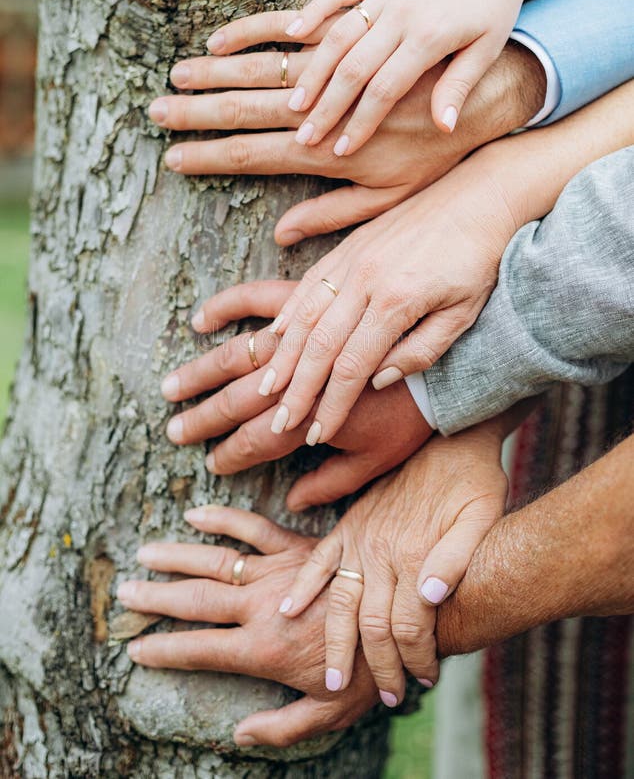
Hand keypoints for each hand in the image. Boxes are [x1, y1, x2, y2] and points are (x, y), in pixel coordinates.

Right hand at [117, 506, 379, 746]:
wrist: (405, 617)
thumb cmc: (369, 671)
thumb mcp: (328, 715)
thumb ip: (280, 728)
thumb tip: (239, 733)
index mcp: (262, 650)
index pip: (197, 650)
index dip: (161, 651)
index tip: (134, 650)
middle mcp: (261, 608)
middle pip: (195, 600)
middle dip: (155, 598)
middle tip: (125, 592)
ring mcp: (278, 573)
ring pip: (216, 562)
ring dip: (176, 557)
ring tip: (144, 554)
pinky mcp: (298, 547)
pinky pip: (255, 527)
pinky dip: (224, 519)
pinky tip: (196, 513)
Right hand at [150, 35, 544, 242]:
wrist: (486, 96)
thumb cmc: (439, 158)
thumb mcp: (390, 203)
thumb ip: (331, 217)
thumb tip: (280, 236)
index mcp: (330, 150)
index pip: (254, 154)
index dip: (210, 157)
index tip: (174, 158)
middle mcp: (324, 105)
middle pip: (246, 109)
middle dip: (198, 113)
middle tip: (156, 113)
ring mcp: (334, 66)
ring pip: (261, 68)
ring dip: (215, 74)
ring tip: (175, 77)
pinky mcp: (349, 34)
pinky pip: (294, 28)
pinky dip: (254, 33)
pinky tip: (221, 39)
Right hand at [162, 281, 430, 510]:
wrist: (465, 339)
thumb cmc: (431, 401)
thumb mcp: (389, 454)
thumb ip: (338, 478)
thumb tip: (294, 499)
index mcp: (330, 406)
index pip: (267, 434)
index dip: (236, 452)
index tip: (213, 464)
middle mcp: (313, 366)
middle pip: (246, 394)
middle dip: (207, 417)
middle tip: (176, 432)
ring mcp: (313, 326)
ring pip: (245, 351)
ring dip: (205, 372)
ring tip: (171, 388)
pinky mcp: (319, 290)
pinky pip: (266, 297)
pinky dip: (231, 307)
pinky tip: (202, 320)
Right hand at [191, 145, 520, 445]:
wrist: (480, 195)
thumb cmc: (480, 259)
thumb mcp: (464, 314)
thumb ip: (421, 351)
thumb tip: (378, 380)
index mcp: (397, 302)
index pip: (352, 367)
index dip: (332, 405)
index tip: (318, 433)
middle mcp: (366, 279)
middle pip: (318, 345)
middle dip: (296, 390)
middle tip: (278, 422)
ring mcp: (352, 259)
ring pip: (304, 315)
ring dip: (282, 355)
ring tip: (266, 387)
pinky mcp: (348, 245)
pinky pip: (306, 283)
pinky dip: (286, 312)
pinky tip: (271, 334)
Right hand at [203, 0, 548, 152]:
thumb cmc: (497, 2)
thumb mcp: (488, 48)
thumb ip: (459, 87)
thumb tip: (443, 129)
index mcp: (429, 38)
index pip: (385, 90)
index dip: (360, 123)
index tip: (342, 150)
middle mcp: (401, 14)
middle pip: (353, 68)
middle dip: (327, 107)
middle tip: (306, 137)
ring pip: (338, 35)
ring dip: (313, 70)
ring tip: (294, 102)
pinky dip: (314, 10)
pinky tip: (292, 33)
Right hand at [278, 423, 508, 704]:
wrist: (449, 433)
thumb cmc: (474, 479)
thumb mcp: (481, 515)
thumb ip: (457, 556)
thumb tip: (433, 596)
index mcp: (415, 554)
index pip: (409, 625)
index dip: (416, 658)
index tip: (424, 679)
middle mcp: (381, 550)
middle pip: (372, 624)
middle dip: (379, 667)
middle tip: (385, 698)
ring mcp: (360, 537)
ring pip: (340, 601)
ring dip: (339, 644)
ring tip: (334, 680)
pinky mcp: (349, 524)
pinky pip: (318, 558)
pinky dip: (303, 585)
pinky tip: (291, 609)